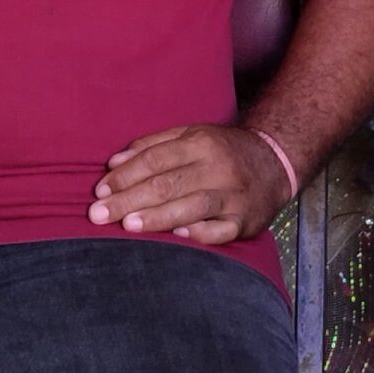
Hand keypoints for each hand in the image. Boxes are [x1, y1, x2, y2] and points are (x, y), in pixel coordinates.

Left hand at [88, 124, 290, 244]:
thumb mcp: (192, 136)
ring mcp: (233, 195)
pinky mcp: (245, 220)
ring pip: (191, 206)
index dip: (125, 175)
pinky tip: (175, 236)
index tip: (99, 190)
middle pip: (168, 183)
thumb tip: (114, 163)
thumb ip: (153, 146)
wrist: (275, 162)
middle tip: (99, 214)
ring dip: (157, 216)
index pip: (156, 159)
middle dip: (129, 199)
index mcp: (202, 142)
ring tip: (128, 225)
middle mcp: (218, 167)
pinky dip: (197, 233)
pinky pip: (219, 230)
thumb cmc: (223, 151)